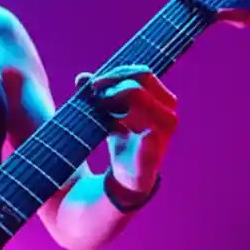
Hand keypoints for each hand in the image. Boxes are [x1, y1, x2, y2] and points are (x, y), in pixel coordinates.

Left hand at [75, 65, 176, 194]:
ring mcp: (165, 124)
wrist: (127, 177)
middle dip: (114, 80)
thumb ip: (99, 94)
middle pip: (142, 77)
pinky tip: (108, 125)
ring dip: (112, 96)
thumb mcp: (108, 113)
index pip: (142, 72)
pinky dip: (117, 118)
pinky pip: (136, 118)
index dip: (117, 72)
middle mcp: (168, 108)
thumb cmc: (121, 140)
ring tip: (99, 107)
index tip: (93, 83)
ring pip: (137, 94)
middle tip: (94, 92)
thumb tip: (81, 77)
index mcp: (161, 98)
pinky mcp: (157, 141)